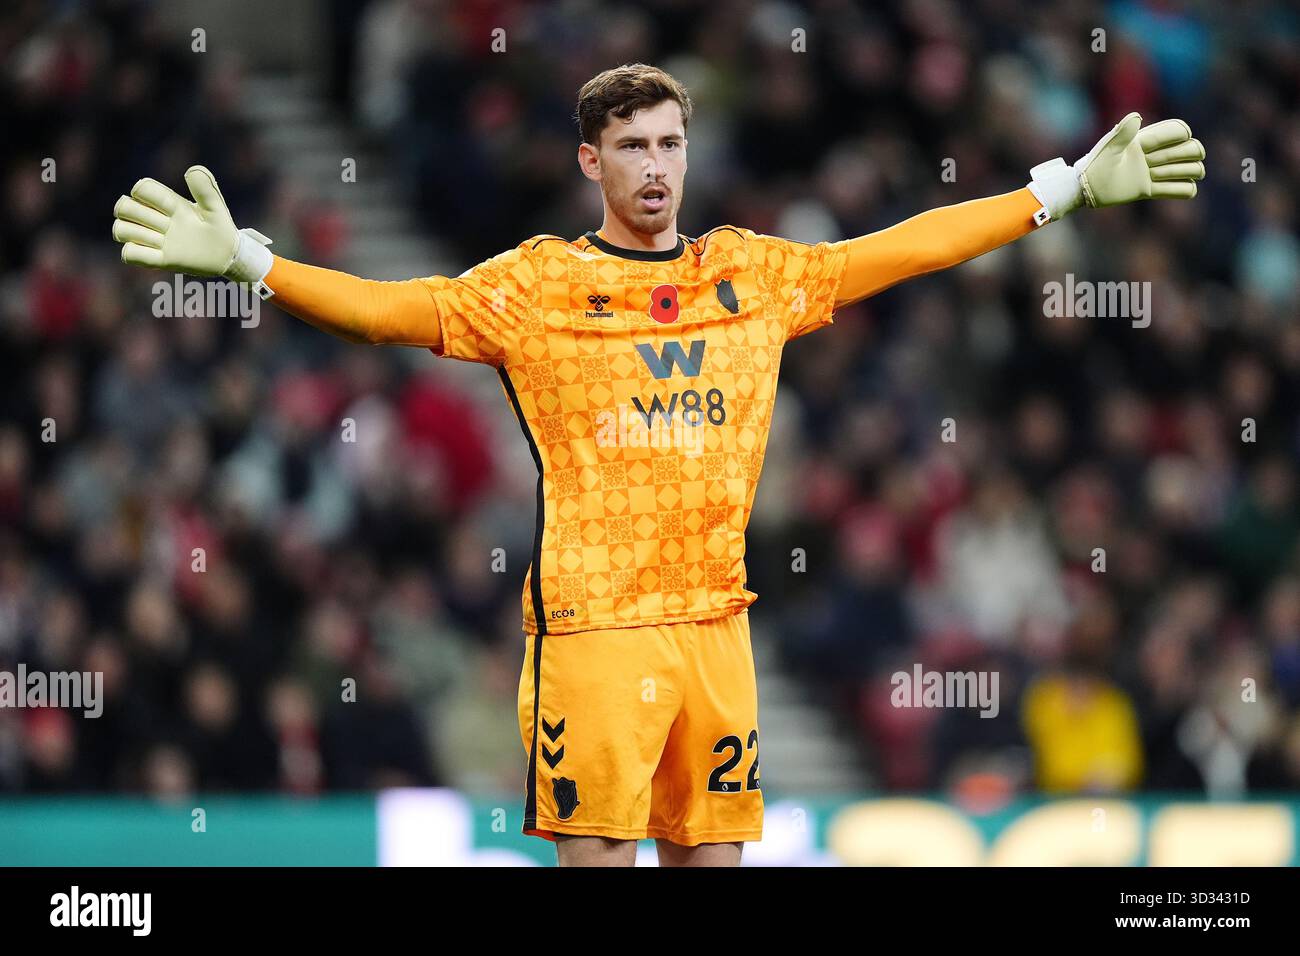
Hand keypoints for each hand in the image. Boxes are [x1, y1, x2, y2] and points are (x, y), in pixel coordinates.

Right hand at [112, 165, 240, 275]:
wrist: (227, 256)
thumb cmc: (221, 229)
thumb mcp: (216, 208)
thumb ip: (206, 189)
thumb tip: (191, 169)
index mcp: (169, 203)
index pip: (141, 188)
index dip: (146, 193)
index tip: (171, 208)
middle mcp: (156, 220)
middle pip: (123, 207)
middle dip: (140, 214)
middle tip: (166, 225)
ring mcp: (155, 240)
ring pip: (120, 229)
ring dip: (138, 234)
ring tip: (162, 242)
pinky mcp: (158, 260)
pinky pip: (129, 254)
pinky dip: (136, 253)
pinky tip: (158, 254)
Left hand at [1075, 112, 1205, 206]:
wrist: (1085, 189)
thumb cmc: (1095, 165)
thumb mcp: (1109, 148)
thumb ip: (1124, 133)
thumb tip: (1137, 116)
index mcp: (1144, 141)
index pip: (1175, 130)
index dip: (1183, 132)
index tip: (1182, 136)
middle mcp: (1151, 156)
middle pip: (1189, 148)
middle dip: (1190, 152)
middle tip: (1166, 161)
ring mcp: (1151, 174)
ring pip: (1188, 169)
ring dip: (1189, 171)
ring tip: (1165, 176)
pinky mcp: (1147, 190)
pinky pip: (1178, 190)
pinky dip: (1186, 190)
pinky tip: (1185, 188)